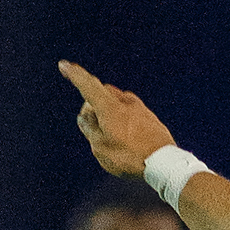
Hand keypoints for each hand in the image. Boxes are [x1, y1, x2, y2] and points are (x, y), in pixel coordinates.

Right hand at [59, 60, 175, 178]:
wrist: (165, 165)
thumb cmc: (130, 158)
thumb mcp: (100, 147)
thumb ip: (89, 128)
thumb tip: (86, 115)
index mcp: (110, 108)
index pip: (88, 85)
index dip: (75, 75)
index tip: (64, 65)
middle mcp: (126, 103)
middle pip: (103, 93)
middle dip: (94, 103)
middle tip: (92, 125)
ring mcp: (141, 109)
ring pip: (118, 102)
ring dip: (110, 112)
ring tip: (112, 137)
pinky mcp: (151, 118)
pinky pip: (132, 112)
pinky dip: (124, 119)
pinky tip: (128, 138)